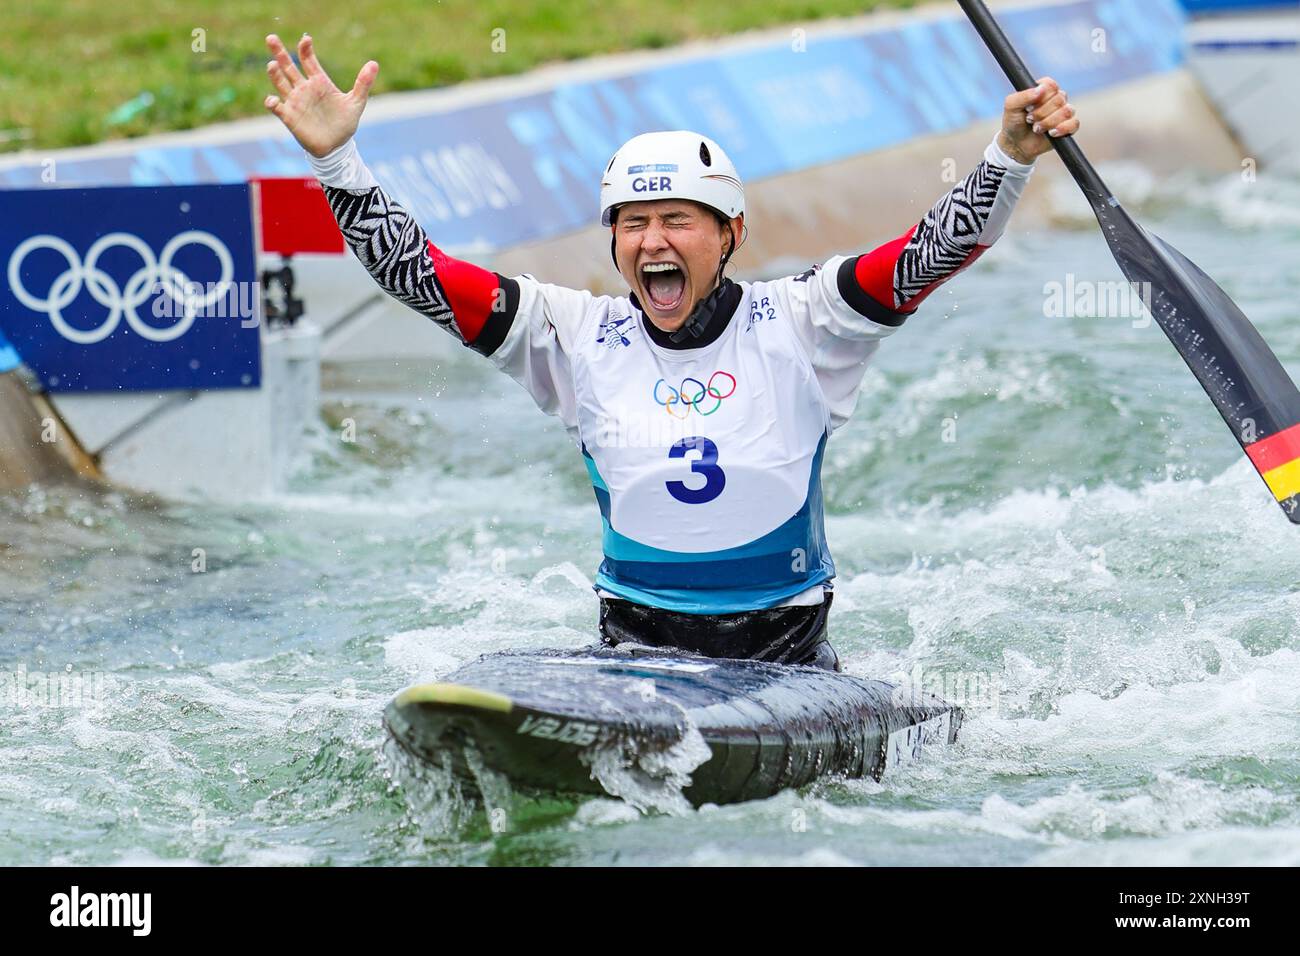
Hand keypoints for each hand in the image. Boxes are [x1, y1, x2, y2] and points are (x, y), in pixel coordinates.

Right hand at [263, 34, 377, 157]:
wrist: (337, 147)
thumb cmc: (345, 124)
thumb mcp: (356, 103)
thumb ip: (363, 83)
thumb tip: (374, 63)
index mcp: (319, 82)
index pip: (308, 60)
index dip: (305, 49)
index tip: (306, 40)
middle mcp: (304, 88)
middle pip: (288, 66)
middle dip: (279, 52)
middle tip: (271, 38)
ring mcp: (295, 101)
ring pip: (280, 83)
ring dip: (275, 74)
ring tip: (272, 65)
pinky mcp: (289, 116)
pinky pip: (277, 107)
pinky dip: (272, 103)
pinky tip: (272, 101)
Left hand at [997, 76, 1078, 164]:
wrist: (1016, 144)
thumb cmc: (1014, 123)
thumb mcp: (1011, 107)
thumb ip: (1022, 96)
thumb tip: (1041, 89)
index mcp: (1044, 89)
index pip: (1051, 85)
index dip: (1040, 97)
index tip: (1028, 107)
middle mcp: (1056, 98)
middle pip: (1059, 99)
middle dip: (1041, 113)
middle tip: (1030, 120)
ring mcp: (1063, 112)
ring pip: (1066, 111)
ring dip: (1048, 122)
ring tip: (1037, 128)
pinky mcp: (1068, 126)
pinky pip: (1074, 123)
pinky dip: (1062, 129)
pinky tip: (1051, 133)